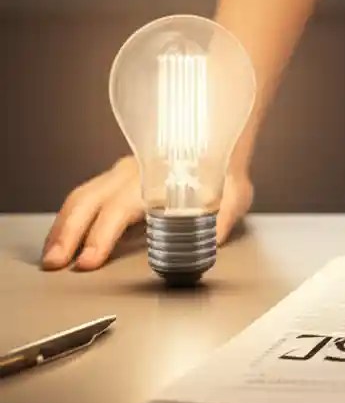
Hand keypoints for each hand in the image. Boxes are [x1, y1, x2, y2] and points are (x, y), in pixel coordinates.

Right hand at [42, 156, 254, 270]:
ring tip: (50, 257)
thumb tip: (211, 240)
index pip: (121, 208)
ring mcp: (120, 174)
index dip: (102, 235)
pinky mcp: (116, 179)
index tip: (89, 260)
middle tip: (56, 264)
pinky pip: (85, 195)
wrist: (220, 138)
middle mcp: (133, 173)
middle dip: (69, 235)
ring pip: (81, 197)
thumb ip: (223, 216)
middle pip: (89, 201)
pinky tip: (60, 239)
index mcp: (158, 177)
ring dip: (62, 228)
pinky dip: (68, 219)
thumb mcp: (234, 193)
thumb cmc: (225, 169)